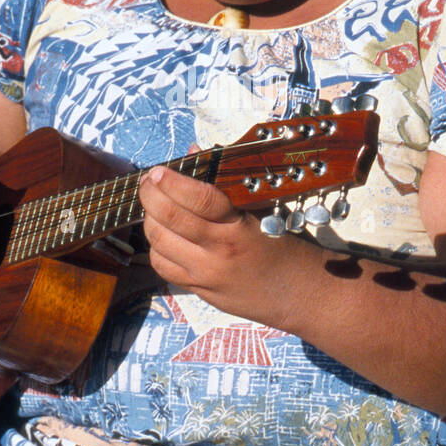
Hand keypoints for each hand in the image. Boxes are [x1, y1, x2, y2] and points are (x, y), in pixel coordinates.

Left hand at [138, 164, 320, 328]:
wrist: (298, 294)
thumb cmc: (282, 245)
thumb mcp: (262, 211)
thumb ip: (224, 183)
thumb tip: (193, 152)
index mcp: (238, 227)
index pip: (199, 199)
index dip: (173, 182)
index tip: (159, 171)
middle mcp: (219, 251)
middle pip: (170, 219)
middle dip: (151, 196)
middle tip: (148, 184)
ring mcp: (206, 274)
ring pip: (160, 242)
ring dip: (150, 220)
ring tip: (154, 207)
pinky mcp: (198, 290)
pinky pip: (163, 267)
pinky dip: (156, 248)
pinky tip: (163, 236)